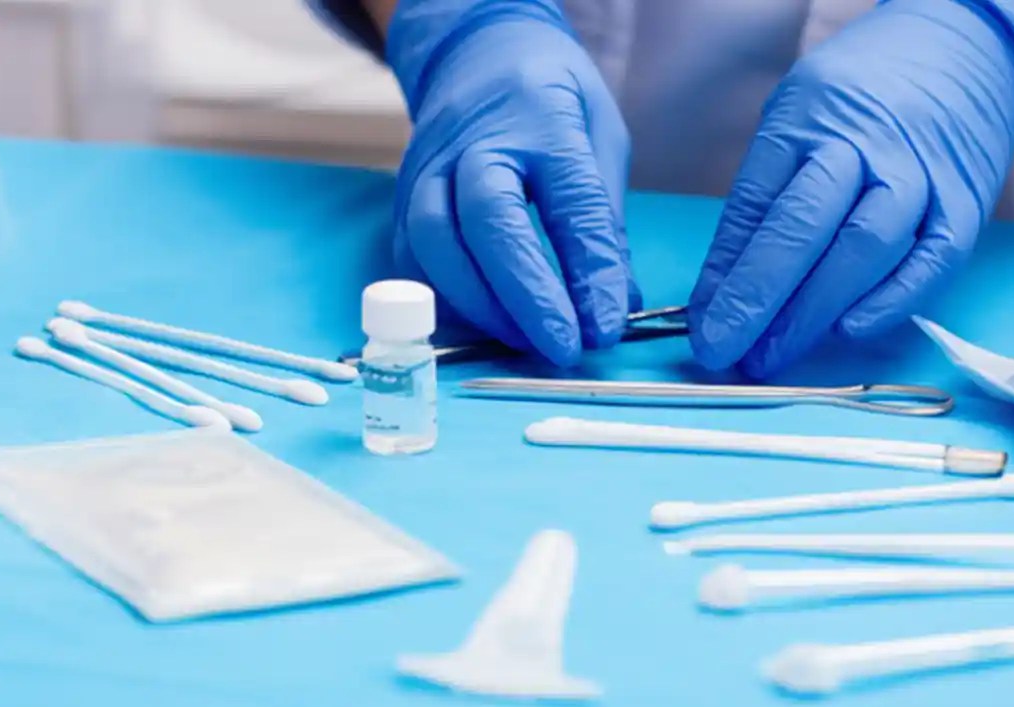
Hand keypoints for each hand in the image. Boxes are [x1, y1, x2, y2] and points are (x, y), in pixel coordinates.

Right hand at [386, 1, 635, 365]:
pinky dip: (443, 300)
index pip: (568, 200)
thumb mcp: (599, 138)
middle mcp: (474, 142)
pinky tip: (483, 324)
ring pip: (433, 243)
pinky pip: (410, 258)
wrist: (474, 53)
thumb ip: (602, 223)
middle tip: (562, 346)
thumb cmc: (549, 99)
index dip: (587, 269)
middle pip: (488, 222)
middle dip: (525, 295)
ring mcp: (428, 169)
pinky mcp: (401, 197)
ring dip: (480, 306)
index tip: (606, 325)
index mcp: (542, 120)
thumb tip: (612, 306)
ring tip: (525, 341)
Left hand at [687, 0, 1013, 377]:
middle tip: (731, 352)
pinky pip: (932, 260)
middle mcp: (863, 145)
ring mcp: (919, 173)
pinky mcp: (965, 201)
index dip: (727, 275)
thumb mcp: (793, 125)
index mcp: (806, 122)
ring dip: (816, 310)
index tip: (705, 330)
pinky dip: (892, 301)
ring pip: (866, 247)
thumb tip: (717, 298)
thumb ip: (759, 207)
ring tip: (776, 354)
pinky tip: (850, 330)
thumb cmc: (858, 101)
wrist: (961, 49)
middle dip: (761, 298)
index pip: (756, 205)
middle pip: (805, 226)